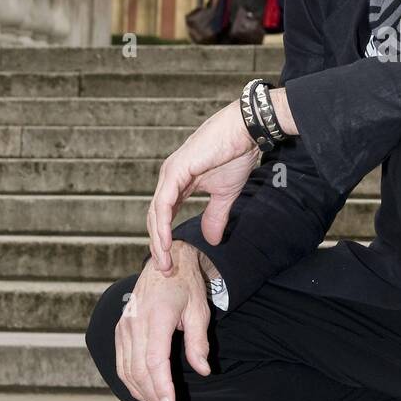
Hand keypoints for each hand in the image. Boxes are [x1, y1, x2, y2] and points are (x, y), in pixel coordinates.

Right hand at [115, 244, 211, 400]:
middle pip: (139, 369)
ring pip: (126, 368)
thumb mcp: (199, 310)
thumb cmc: (186, 284)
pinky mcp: (120, 328)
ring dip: (141, 391)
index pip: (156, 361)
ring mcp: (124, 326)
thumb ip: (199, 342)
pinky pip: (121, 361)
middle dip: (154, 394)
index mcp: (157, 316)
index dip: (162, 387)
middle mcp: (135, 322)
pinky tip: (142, 392)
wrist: (166, 261)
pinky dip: (129, 380)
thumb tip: (204, 370)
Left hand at [147, 99, 259, 271]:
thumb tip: (212, 240)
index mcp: (178, 183)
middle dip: (158, 245)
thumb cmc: (235, 154)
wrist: (245, 131)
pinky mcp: (175, 172)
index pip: (164, 216)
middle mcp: (170, 178)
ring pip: (155, 213)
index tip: (171, 262)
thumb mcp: (225, 193)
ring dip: (158, 240)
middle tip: (165, 269)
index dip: (165, 239)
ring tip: (164, 261)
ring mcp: (170, 174)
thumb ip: (216, 215)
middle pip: (155, 218)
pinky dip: (162, 225)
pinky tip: (165, 242)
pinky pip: (163, 204)